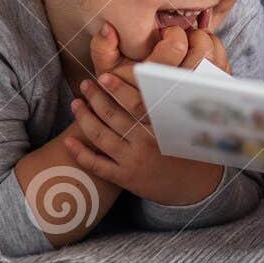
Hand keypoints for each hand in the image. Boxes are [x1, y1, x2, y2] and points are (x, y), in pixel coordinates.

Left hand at [64, 74, 224, 207]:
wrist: (194, 185)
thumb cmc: (191, 149)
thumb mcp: (186, 124)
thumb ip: (171, 105)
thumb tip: (159, 77)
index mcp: (162, 127)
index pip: (137, 104)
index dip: (119, 89)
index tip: (105, 77)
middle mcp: (146, 143)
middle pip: (114, 117)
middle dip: (96, 98)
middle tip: (85, 84)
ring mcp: (133, 161)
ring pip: (102, 137)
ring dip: (85, 118)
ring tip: (76, 103)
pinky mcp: (125, 178)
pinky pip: (97, 165)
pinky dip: (81, 153)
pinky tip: (68, 141)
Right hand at [92, 22, 230, 96]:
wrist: (141, 125)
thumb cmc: (122, 91)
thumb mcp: (106, 70)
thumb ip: (103, 48)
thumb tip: (108, 27)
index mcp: (153, 82)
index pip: (176, 45)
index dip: (172, 32)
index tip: (164, 34)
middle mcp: (178, 91)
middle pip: (201, 49)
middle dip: (194, 35)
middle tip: (180, 36)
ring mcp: (198, 95)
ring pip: (215, 58)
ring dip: (206, 42)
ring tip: (190, 43)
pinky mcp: (212, 96)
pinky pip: (224, 66)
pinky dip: (216, 52)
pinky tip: (199, 52)